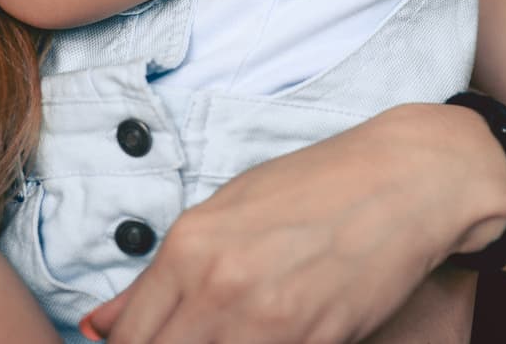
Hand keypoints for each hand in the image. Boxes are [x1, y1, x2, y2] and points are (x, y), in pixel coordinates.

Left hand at [80, 103, 505, 343]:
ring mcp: (270, 319)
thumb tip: (96, 326)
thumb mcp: (229, 209)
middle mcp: (220, 285)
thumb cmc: (320, 185)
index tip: (153, 342)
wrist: (409, 178)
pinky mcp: (317, 340)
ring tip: (238, 333)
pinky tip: (276, 335)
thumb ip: (161, 275)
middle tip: (200, 336)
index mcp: (190, 245)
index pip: (128, 335)